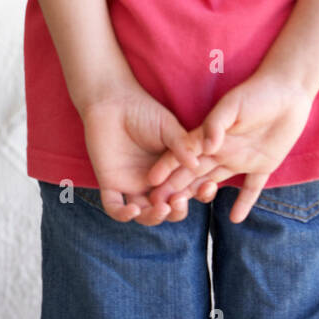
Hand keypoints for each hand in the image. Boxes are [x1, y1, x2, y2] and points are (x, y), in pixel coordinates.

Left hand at [81, 85, 209, 225]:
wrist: (113, 101)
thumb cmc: (143, 111)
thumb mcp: (168, 127)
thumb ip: (182, 145)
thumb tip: (197, 164)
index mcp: (171, 171)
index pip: (188, 190)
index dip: (200, 193)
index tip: (208, 186)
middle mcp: (153, 183)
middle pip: (168, 209)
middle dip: (177, 211)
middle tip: (179, 200)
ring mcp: (131, 185)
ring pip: (144, 214)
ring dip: (154, 217)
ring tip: (162, 207)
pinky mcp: (110, 183)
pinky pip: (115, 208)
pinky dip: (123, 214)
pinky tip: (133, 210)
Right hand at [144, 71, 314, 222]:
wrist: (288, 91)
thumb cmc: (258, 93)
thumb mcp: (233, 105)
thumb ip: (217, 124)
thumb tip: (206, 147)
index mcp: (211, 135)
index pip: (184, 153)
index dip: (167, 165)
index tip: (150, 180)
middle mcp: (222, 149)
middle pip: (194, 171)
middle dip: (175, 186)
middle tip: (157, 204)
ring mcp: (242, 159)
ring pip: (214, 182)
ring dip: (199, 195)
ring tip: (182, 210)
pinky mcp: (263, 165)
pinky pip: (251, 188)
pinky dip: (244, 203)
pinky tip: (236, 219)